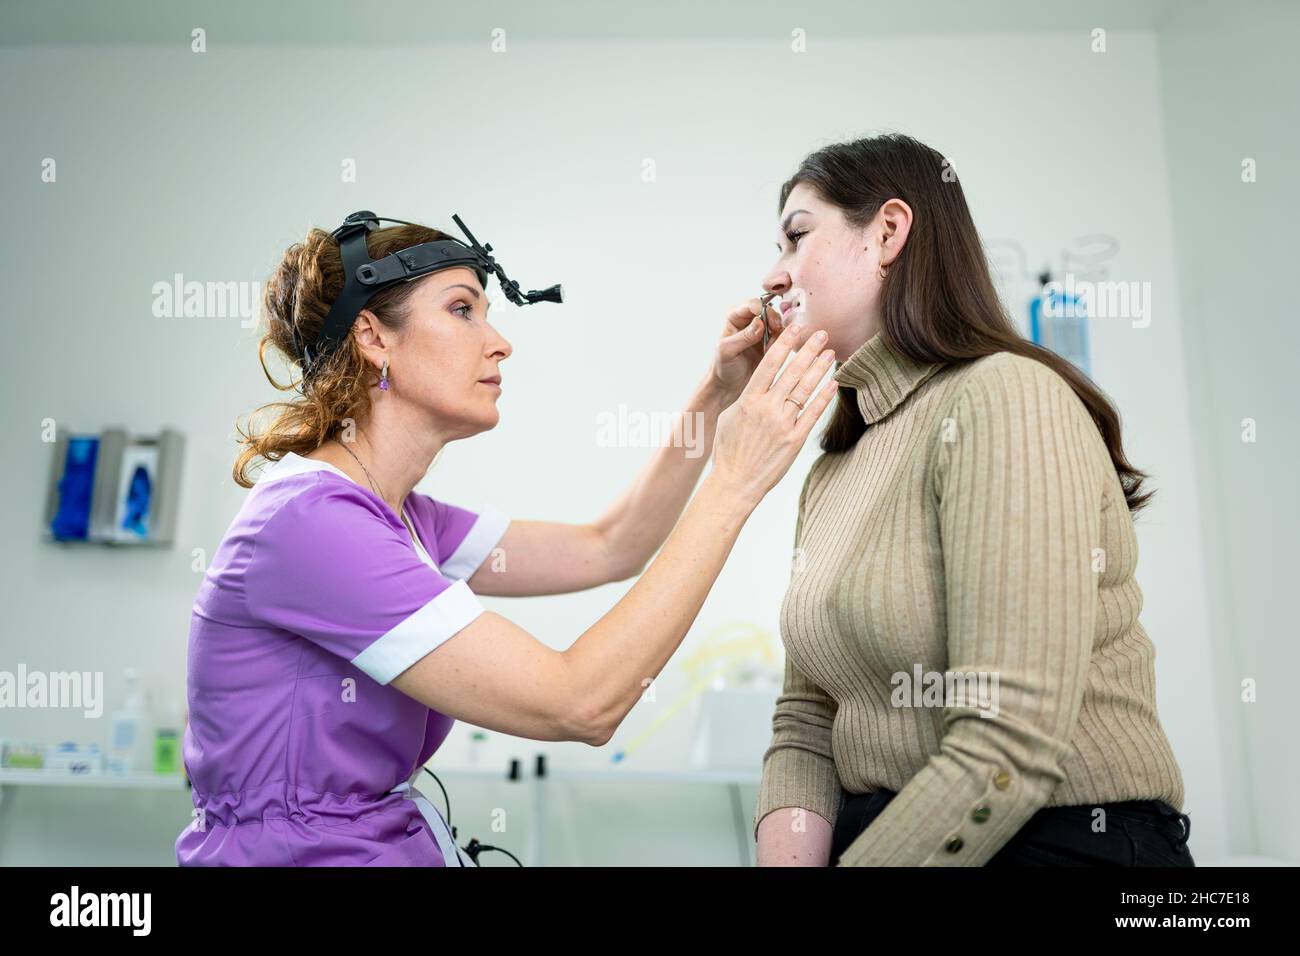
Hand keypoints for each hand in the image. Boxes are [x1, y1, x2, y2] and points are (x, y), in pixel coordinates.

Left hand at [707, 296, 785, 403]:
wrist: (729, 386)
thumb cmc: (723, 367)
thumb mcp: (728, 351)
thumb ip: (743, 336)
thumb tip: (759, 322)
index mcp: (735, 317)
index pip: (751, 304)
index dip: (761, 309)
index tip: (765, 321)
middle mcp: (749, 321)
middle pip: (769, 310)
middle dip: (774, 319)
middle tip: (775, 330)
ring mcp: (761, 331)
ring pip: (778, 322)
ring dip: (779, 332)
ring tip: (771, 346)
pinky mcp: (771, 343)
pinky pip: (782, 336)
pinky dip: (782, 341)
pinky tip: (775, 351)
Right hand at [711, 324, 837, 506]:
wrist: (735, 482)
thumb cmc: (729, 450)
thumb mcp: (730, 417)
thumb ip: (747, 398)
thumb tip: (761, 382)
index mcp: (748, 400)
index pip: (770, 363)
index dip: (785, 343)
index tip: (796, 328)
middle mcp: (767, 408)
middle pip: (792, 372)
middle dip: (808, 349)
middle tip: (822, 333)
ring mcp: (782, 424)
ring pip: (805, 389)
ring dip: (819, 368)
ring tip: (831, 353)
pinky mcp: (795, 440)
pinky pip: (813, 414)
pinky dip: (824, 397)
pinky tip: (833, 383)